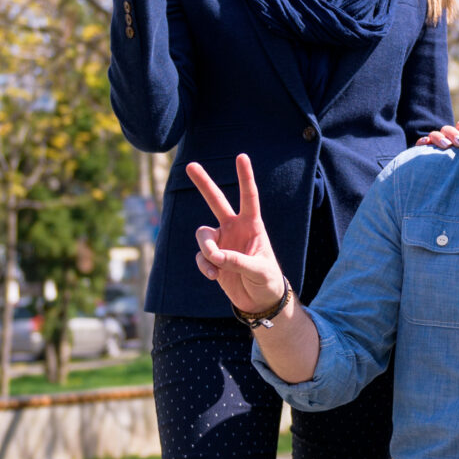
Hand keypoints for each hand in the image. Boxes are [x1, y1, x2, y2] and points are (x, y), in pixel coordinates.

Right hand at [188, 154, 288, 316]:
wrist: (260, 301)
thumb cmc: (268, 281)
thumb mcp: (259, 271)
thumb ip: (238, 261)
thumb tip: (215, 255)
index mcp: (253, 225)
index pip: (249, 197)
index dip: (245, 177)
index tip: (241, 157)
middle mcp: (235, 229)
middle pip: (216, 201)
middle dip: (204, 184)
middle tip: (190, 166)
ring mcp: (222, 242)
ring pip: (203, 235)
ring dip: (207, 249)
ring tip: (216, 265)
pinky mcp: (212, 258)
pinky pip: (201, 256)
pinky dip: (205, 266)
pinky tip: (214, 276)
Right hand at [415, 118, 458, 149]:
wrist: (446, 188)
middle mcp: (448, 139)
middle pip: (448, 129)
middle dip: (453, 134)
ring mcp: (436, 145)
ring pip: (435, 134)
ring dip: (440, 137)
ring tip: (446, 146)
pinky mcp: (424, 152)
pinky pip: (421, 142)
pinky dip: (423, 141)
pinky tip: (425, 144)